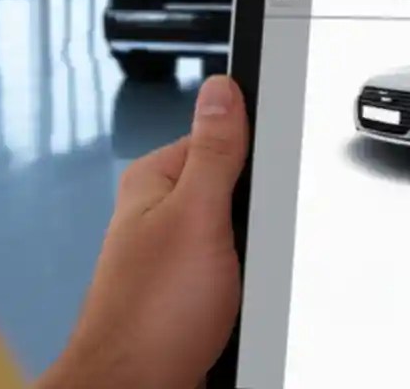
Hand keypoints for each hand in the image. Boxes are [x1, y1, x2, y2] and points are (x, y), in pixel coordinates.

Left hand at [38, 76, 248, 388]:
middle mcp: (163, 213)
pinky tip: (236, 305)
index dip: (253, 157)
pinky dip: (247, 288)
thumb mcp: (196, 218)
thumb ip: (214, 152)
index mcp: (157, 180)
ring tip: (234, 287)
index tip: (261, 186)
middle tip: (242, 248)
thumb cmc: (148, 317)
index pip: (221, 137)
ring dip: (254, 260)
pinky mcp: (193, 290)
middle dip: (257, 217)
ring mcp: (178, 254)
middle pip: (239, 188)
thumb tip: (222, 90)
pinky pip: (238, 273)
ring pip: (243, 236)